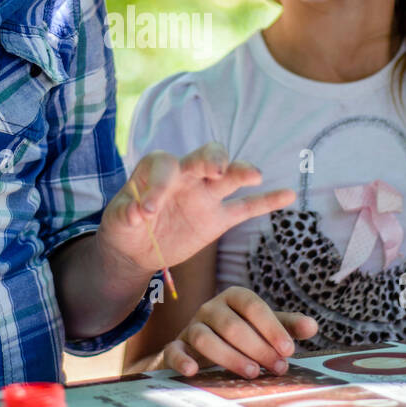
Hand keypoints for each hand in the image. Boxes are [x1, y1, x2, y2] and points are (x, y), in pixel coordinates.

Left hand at [97, 142, 295, 281]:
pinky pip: (246, 207)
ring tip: (254, 175)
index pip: (164, 165)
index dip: (158, 184)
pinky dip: (267, 201)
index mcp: (157, 170)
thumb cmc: (124, 226)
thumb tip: (139, 212)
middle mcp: (186, 176)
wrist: (136, 248)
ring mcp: (205, 196)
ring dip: (241, 171)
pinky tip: (289, 195)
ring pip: (228, 177)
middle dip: (210, 159)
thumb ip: (126, 214)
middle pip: (203, 158)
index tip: (147, 210)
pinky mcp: (218, 218)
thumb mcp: (117, 222)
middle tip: (213, 169)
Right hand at [163, 287, 317, 377]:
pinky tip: (194, 372)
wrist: (201, 345)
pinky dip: (182, 361)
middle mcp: (211, 308)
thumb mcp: (265, 326)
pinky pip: (175, 351)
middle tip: (278, 368)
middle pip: (232, 325)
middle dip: (257, 347)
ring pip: (206, 338)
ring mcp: (192, 326)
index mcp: (234, 297)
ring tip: (252, 373)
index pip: (253, 306)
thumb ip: (287, 326)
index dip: (271, 328)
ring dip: (230, 357)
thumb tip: (312, 327)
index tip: (289, 350)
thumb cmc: (242, 333)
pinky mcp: (178, 346)